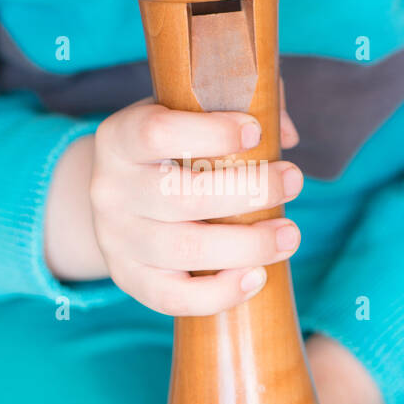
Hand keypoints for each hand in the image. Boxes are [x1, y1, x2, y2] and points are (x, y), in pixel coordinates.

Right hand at [49, 85, 300, 313]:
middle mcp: (109, 189)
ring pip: (183, 248)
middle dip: (249, 191)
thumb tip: (284, 135)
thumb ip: (234, 105)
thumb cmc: (167, 150)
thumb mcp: (186, 115)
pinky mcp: (130, 279)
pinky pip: (174, 298)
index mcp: (119, 138)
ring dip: (248, 245)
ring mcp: (116, 239)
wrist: (118, 197)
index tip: (256, 131)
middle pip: (180, 197)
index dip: (210, 133)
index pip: (156, 133)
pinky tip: (258, 276)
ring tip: (289, 235)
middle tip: (294, 180)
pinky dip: (221, 292)